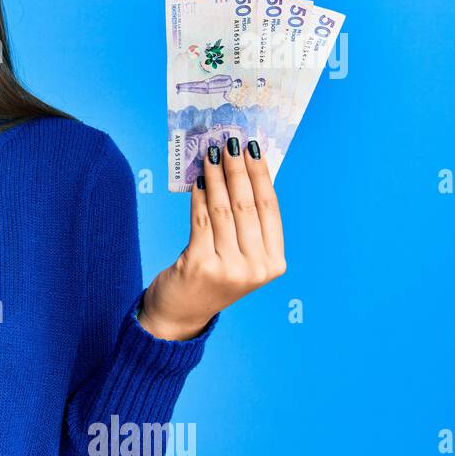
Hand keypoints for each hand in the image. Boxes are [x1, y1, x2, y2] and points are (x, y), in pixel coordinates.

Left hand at [139, 135, 285, 339]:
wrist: (180, 314)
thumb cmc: (211, 277)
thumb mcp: (238, 256)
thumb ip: (245, 224)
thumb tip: (241, 171)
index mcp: (273, 263)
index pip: (270, 209)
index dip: (261, 175)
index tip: (252, 148)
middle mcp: (256, 268)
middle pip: (247, 205)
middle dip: (237, 168)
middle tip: (229, 141)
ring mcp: (229, 269)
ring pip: (223, 210)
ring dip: (216, 176)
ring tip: (210, 154)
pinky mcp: (201, 265)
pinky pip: (201, 220)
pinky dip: (199, 196)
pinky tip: (198, 179)